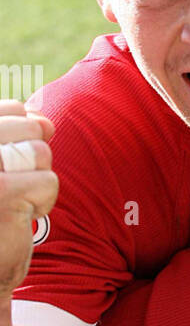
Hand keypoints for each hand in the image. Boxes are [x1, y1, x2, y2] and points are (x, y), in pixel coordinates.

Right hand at [0, 101, 56, 299]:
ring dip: (36, 181)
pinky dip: (42, 202)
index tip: (8, 165)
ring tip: (12, 201)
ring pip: (41, 152)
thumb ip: (18, 134)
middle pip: (30, 126)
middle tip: (9, 189)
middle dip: (32, 160)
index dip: (24, 132)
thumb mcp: (3, 164)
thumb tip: (47, 121)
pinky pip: (49, 181)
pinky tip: (18, 217)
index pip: (11, 108)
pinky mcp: (3, 192)